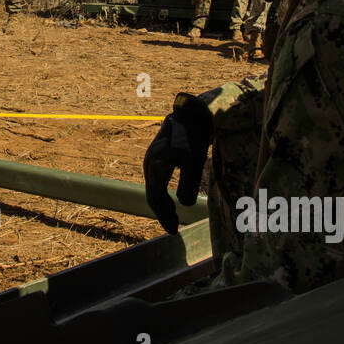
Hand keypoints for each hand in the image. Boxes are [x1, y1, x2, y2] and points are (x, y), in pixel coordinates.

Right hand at [143, 93, 213, 234]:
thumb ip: (188, 183)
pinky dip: (164, 194)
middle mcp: (149, 163)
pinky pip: (158, 181)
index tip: (174, 230)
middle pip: (152, 194)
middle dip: (163, 212)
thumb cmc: (193, 136)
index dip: (164, 215)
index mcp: (155, 165)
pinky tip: (173, 200)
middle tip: (175, 228)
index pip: (155, 197)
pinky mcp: (159, 157)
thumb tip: (185, 205)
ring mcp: (152, 160)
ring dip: (163, 205)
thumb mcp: (194, 160)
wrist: (192, 113)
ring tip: (174, 218)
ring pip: (154, 188)